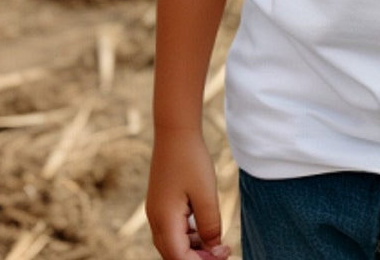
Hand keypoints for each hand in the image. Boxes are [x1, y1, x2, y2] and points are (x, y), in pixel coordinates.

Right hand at [146, 127, 230, 258]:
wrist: (175, 132)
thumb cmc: (191, 160)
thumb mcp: (206, 194)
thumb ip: (210, 225)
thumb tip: (214, 249)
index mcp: (165, 220)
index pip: (179, 258)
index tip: (224, 253)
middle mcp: (156, 220)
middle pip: (174, 255)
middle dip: (197, 259)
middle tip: (223, 252)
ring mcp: (156, 212)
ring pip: (172, 244)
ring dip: (193, 249)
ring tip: (217, 243)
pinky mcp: (161, 204)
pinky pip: (173, 230)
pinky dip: (188, 236)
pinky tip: (204, 231)